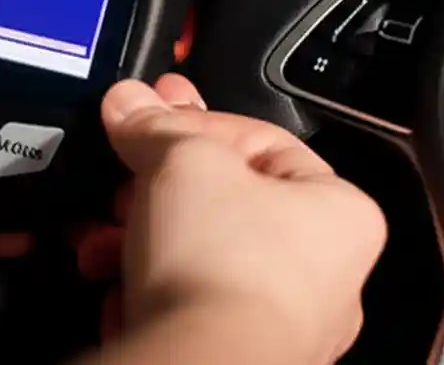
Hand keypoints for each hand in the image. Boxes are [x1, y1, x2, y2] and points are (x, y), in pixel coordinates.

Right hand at [80, 75, 386, 363]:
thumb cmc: (226, 266)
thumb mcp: (184, 159)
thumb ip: (156, 125)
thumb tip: (132, 104)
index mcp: (341, 213)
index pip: (262, 142)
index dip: (193, 122)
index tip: (147, 115)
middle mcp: (324, 275)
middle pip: (224, 204)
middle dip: (156, 188)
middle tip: (123, 178)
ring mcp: (281, 324)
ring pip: (198, 259)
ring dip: (139, 241)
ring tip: (102, 241)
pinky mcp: (234, 356)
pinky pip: (185, 310)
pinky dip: (145, 294)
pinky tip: (118, 290)